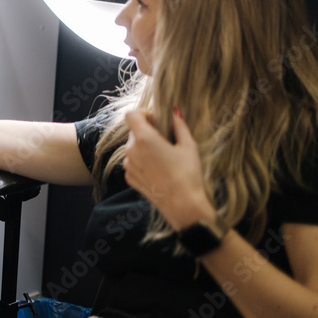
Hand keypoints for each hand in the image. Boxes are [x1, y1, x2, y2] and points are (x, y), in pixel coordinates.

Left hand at [122, 109, 214, 229]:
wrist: (182, 205)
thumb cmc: (188, 174)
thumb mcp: (189, 146)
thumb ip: (179, 126)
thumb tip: (174, 113)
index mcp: (144, 139)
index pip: (131, 115)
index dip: (143, 113)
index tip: (156, 119)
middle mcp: (131, 150)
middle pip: (134, 132)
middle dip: (148, 131)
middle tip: (166, 140)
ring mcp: (128, 165)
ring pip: (133, 148)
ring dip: (145, 147)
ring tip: (164, 158)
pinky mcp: (129, 178)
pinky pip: (133, 162)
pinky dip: (143, 161)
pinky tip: (159, 170)